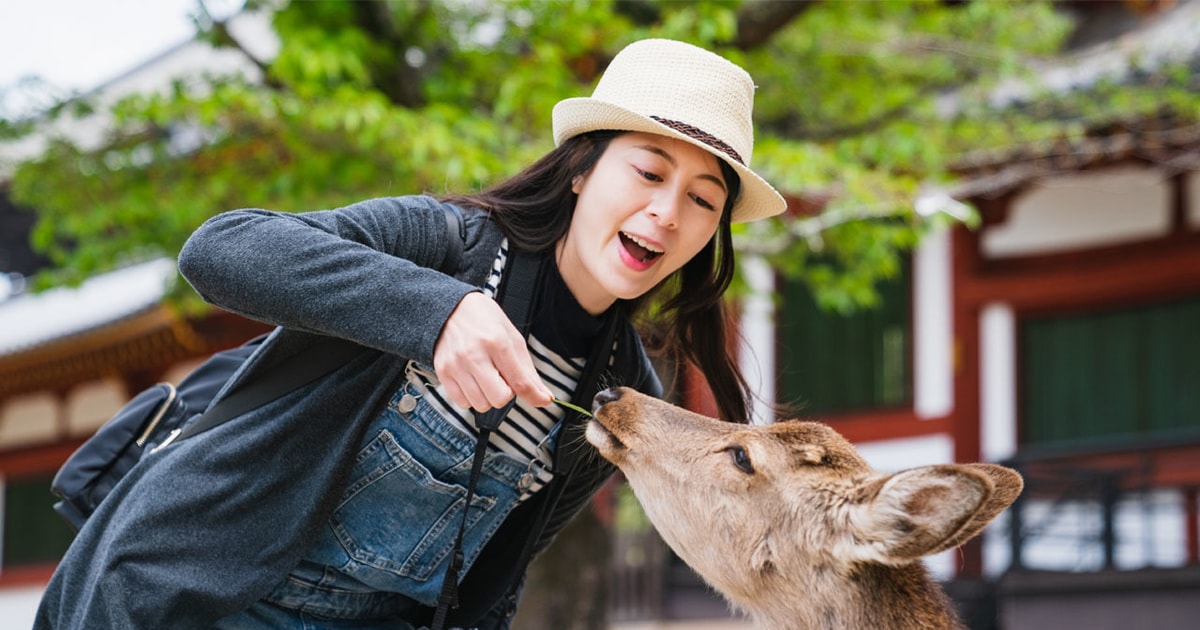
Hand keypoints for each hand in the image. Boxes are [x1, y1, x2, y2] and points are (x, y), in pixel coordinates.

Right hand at [433, 292, 553, 411]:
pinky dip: (471, 397)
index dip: (534, 396)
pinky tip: (473, 380)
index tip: (542, 400)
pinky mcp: (442, 372)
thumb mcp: (512, 338)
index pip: (519, 382)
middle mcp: (474, 355)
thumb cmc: (484, 321)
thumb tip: (543, 396)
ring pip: (480, 404)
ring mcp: (456, 365)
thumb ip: (527, 371)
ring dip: (488, 396)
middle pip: (499, 398)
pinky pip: (462, 402)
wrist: (451, 309)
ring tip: (486, 377)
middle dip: (506, 393)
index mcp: (497, 342)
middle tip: (502, 378)